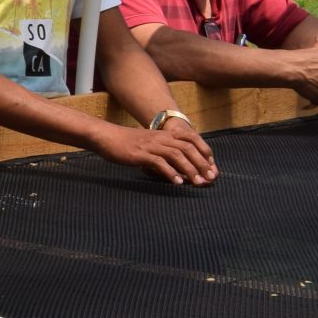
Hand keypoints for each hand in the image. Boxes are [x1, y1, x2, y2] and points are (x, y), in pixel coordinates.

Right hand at [90, 122, 215, 186]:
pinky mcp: (140, 154)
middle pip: (187, 148)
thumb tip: (178, 169)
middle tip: (210, 178)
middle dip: (201, 163)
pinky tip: (177, 182)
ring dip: (190, 169)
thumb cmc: (126, 143)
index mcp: (164, 135)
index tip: (212, 167)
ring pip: (176, 155)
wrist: (105, 137)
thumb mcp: (148, 144)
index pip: (191, 139)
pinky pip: (159, 162)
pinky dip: (170, 173)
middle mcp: (160, 138)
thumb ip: (163, 153)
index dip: (204, 152)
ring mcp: (151, 145)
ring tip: (198, 183)